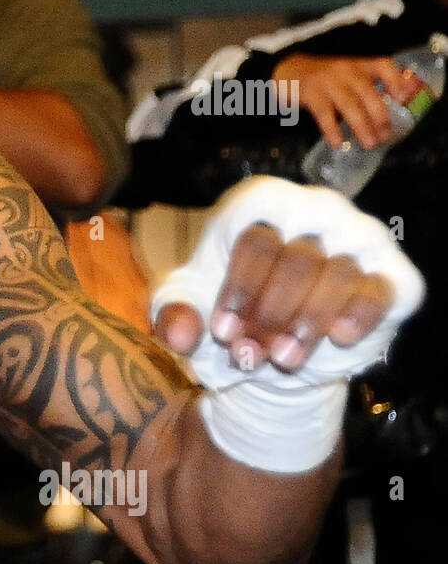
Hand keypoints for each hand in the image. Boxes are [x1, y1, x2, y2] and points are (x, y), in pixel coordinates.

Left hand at [152, 177, 423, 386]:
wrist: (268, 348)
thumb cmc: (225, 309)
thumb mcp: (185, 311)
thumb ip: (173, 316)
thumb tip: (180, 333)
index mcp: (261, 205)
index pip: (256, 239)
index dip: (239, 290)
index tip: (223, 332)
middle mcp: (315, 210)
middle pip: (296, 261)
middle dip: (269, 316)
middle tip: (249, 353)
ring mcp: (357, 238)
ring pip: (336, 278)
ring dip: (304, 327)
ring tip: (279, 358)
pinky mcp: (390, 274)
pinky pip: (380, 291)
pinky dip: (358, 317)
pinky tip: (336, 337)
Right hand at [273, 54, 418, 149]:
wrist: (287, 70)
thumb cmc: (322, 79)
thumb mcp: (346, 76)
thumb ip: (366, 89)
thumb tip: (388, 116)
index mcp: (358, 65)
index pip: (383, 66)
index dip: (396, 81)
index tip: (403, 98)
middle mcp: (345, 70)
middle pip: (367, 91)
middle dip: (379, 115)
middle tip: (385, 135)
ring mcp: (327, 81)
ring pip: (349, 104)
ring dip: (362, 125)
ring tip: (369, 143)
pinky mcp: (309, 93)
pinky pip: (323, 113)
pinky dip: (332, 129)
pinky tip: (338, 142)